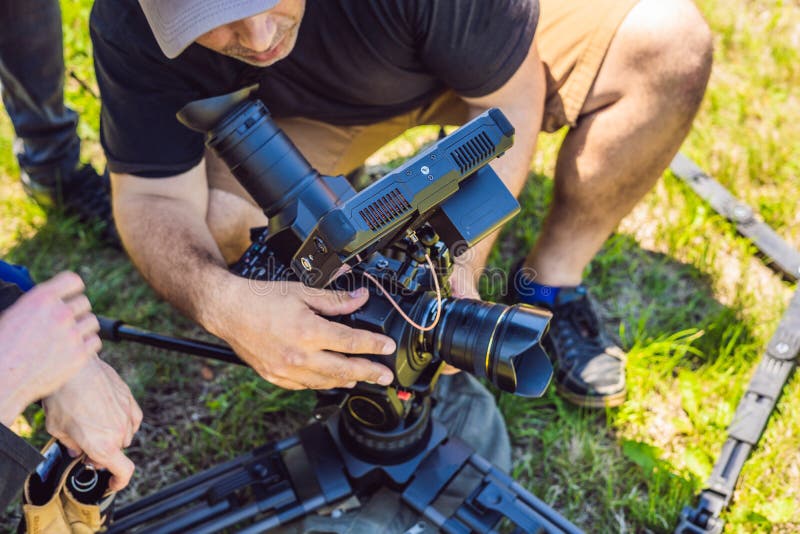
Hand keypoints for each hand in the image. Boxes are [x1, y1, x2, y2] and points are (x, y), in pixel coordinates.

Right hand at [0, 272, 100, 424]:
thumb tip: (53, 299)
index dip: (72, 290)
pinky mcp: (79, 355)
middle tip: (64, 323)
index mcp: (41, 298)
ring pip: (92, 321)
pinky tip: (72, 349)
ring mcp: (71, 334)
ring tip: (67, 337)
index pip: (73, 281)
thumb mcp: (13, 314)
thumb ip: (37, 303)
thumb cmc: (3, 347)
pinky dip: (86, 345)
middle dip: (75, 311)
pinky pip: (95, 341)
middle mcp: (59, 313)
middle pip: (84, 302)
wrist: (3, 378)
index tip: (69, 297)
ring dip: (82, 327)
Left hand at [42, 356, 142, 491]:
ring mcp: (127, 415)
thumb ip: (71, 445)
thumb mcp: (58, 429)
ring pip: (126, 435)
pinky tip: (111, 415)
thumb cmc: (63, 398)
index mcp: (102, 445)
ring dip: (113, 435)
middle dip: (104, 452)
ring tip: (94, 423)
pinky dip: (125, 422)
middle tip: (86, 444)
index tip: (111, 483)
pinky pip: (133, 418)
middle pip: (117, 451)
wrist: (73, 368)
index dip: (119, 482)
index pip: (123, 472)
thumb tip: (78, 451)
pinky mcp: (129, 399)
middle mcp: (119, 432)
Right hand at [218, 280, 396, 389]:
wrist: (228, 311)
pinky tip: (331, 379)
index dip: (374, 345)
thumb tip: (360, 298)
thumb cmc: (261, 299)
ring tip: (361, 378)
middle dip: (370, 373)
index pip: (351, 342)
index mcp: (308, 331)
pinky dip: (322, 383)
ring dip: (347, 380)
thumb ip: (334, 299)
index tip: (388, 347)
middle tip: (386, 376)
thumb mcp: (302, 291)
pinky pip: (305, 386)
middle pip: (345, 369)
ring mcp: (286, 370)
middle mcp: (299, 355)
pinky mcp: (276, 378)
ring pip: (326, 382)